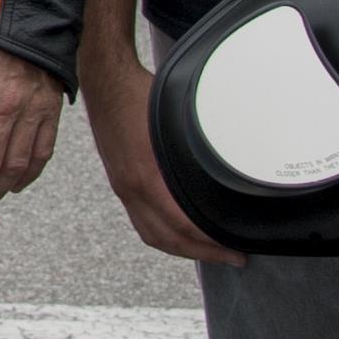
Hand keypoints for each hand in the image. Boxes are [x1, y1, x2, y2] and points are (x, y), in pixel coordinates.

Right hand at [79, 24, 238, 263]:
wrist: (104, 81)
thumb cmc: (140, 94)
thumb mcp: (176, 120)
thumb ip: (199, 148)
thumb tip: (232, 164)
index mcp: (146, 176)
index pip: (183, 225)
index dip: (211, 243)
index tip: (235, 249)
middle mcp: (131, 187)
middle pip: (166, 239)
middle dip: (201, 253)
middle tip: (231, 257)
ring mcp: (123, 186)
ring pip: (151, 233)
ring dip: (181, 248)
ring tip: (208, 250)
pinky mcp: (120, 181)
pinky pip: (141, 220)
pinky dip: (163, 234)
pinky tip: (179, 231)